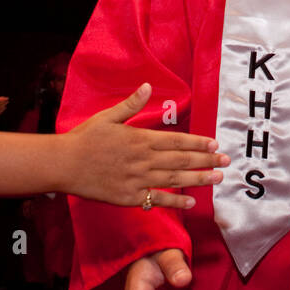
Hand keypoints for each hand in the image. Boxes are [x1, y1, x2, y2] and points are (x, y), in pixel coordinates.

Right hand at [57, 83, 228, 207]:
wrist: (63, 165)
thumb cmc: (84, 139)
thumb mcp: (107, 117)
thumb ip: (131, 105)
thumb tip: (147, 86)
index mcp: (140, 138)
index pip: (176, 141)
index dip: (198, 143)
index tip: (215, 144)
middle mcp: (143, 159)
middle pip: (181, 160)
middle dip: (206, 161)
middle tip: (226, 162)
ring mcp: (137, 179)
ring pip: (173, 179)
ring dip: (198, 179)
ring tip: (217, 178)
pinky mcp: (129, 197)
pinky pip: (156, 199)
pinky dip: (174, 201)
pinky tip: (190, 202)